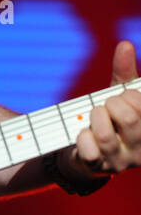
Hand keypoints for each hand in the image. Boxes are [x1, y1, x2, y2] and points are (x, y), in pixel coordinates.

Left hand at [61, 40, 140, 178]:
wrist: (87, 152)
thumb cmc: (110, 119)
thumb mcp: (119, 95)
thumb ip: (124, 72)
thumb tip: (125, 45)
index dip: (131, 96)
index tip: (123, 97)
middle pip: (129, 119)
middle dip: (112, 104)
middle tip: (106, 106)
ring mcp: (121, 162)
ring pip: (106, 134)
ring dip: (95, 118)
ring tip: (94, 117)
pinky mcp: (99, 169)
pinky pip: (90, 151)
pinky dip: (82, 138)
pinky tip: (84, 135)